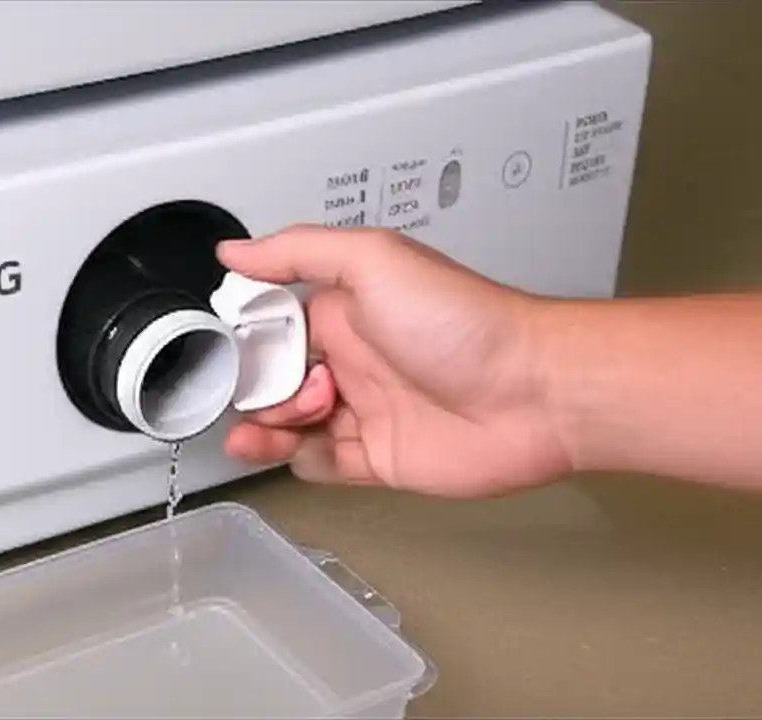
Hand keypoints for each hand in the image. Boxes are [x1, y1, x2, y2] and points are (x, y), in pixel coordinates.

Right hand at [218, 225, 571, 497]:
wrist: (535, 393)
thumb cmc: (465, 321)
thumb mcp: (373, 261)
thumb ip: (297, 252)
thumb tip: (234, 253)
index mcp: (347, 312)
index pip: (275, 327)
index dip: (247, 341)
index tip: (229, 349)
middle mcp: (355, 360)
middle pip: (278, 382)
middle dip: (255, 391)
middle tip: (264, 395)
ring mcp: (367, 410)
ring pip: (293, 426)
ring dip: (265, 429)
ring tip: (256, 432)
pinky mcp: (381, 457)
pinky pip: (324, 464)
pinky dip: (298, 460)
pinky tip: (292, 450)